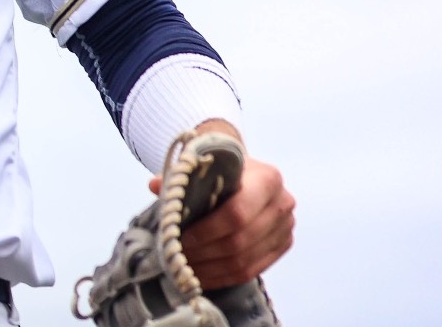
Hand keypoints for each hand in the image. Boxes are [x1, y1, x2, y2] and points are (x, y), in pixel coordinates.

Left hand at [149, 152, 294, 287]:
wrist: (246, 174)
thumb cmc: (222, 170)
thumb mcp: (204, 165)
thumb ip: (182, 175)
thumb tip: (156, 185)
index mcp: (267, 179)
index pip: (236, 214)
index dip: (206, 231)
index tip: (179, 237)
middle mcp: (283, 204)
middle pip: (239, 241)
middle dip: (204, 253)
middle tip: (176, 257)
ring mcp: (286, 228)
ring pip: (245, 260)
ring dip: (210, 269)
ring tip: (184, 269)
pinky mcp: (283, 246)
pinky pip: (252, 270)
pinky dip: (223, 277)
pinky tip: (201, 276)